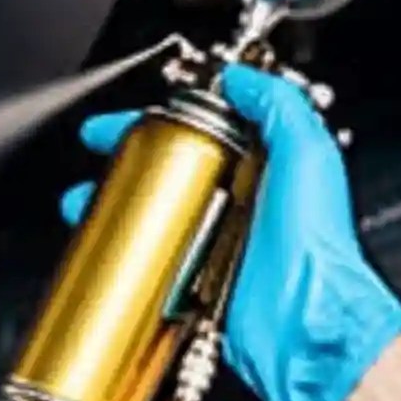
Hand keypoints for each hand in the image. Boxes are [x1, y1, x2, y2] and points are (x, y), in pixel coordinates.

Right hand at [62, 64, 400, 400]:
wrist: (306, 325)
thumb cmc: (316, 248)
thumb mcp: (308, 152)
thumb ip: (277, 103)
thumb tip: (239, 75)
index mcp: (262, 166)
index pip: (201, 127)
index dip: (160, 118)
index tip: (125, 117)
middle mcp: (237, 201)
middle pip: (167, 167)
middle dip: (124, 158)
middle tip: (95, 152)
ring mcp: (214, 241)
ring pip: (152, 213)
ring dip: (112, 206)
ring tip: (84, 203)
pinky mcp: (196, 280)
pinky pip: (152, 259)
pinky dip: (123, 251)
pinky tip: (102, 247)